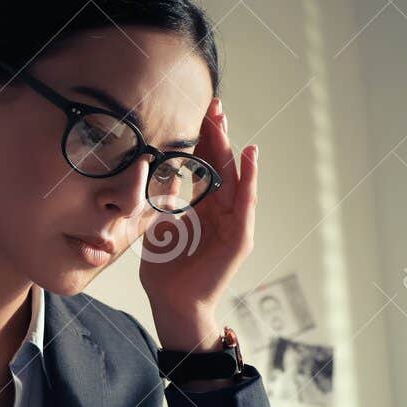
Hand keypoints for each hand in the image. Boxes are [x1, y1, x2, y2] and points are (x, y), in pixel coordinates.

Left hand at [138, 96, 258, 349]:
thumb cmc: (166, 268)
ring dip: (230, 149)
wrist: (172, 302)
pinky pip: (245, 204)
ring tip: (225, 122)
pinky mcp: (239, 238)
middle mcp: (221, 209)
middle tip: (214, 105)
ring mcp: (233, 222)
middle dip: (218, 134)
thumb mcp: (159, 223)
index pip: (207, 163)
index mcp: (203, 205)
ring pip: (234, 178)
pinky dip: (249, 180)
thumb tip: (157, 168)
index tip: (202, 110)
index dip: (205, 137)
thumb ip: (165, 197)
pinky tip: (249, 157)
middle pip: (222, 164)